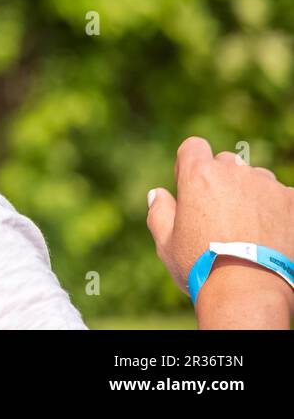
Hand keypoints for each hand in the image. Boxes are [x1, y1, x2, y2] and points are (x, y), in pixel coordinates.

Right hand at [146, 136, 293, 327]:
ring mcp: (267, 186)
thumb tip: (158, 194)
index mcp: (198, 175)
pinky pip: (283, 196)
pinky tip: (269, 233)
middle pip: (226, 162)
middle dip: (221, 180)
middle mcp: (234, 172)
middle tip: (219, 214)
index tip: (190, 187)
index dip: (189, 164)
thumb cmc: (202, 267)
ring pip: (256, 178)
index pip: (193, 146)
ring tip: (247, 227)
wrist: (249, 291)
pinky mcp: (292, 202)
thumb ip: (159, 212)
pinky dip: (276, 209)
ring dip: (250, 193)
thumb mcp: (166, 243)